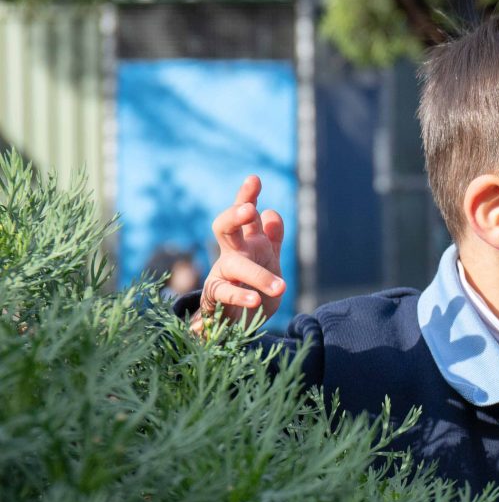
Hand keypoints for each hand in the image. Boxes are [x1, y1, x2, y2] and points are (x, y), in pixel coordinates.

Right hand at [194, 176, 285, 331]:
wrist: (237, 323)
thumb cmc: (252, 287)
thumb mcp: (267, 260)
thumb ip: (271, 238)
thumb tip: (272, 212)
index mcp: (246, 243)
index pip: (244, 215)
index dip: (247, 196)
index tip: (255, 178)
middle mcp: (231, 254)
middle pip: (224, 227)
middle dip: (234, 216)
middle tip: (248, 209)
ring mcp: (221, 275)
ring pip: (233, 265)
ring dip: (258, 275)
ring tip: (281, 287)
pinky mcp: (215, 298)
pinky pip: (223, 293)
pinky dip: (240, 295)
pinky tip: (255, 299)